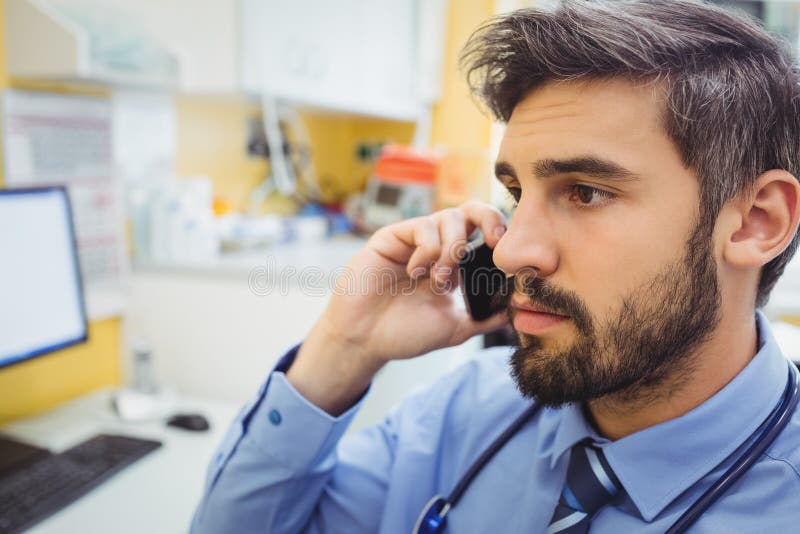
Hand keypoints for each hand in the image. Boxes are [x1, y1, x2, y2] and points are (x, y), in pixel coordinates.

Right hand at [287, 201, 509, 414]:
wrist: (365, 339)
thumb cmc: (404, 333)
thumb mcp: (456, 328)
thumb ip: (486, 319)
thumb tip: (519, 312)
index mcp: (456, 264)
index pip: (484, 233)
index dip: (500, 233)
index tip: (508, 254)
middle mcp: (438, 246)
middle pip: (472, 211)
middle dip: (489, 219)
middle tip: (494, 242)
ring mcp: (415, 240)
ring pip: (450, 218)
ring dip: (453, 249)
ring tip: (439, 280)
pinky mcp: (393, 236)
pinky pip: (422, 227)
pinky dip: (428, 251)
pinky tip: (416, 273)